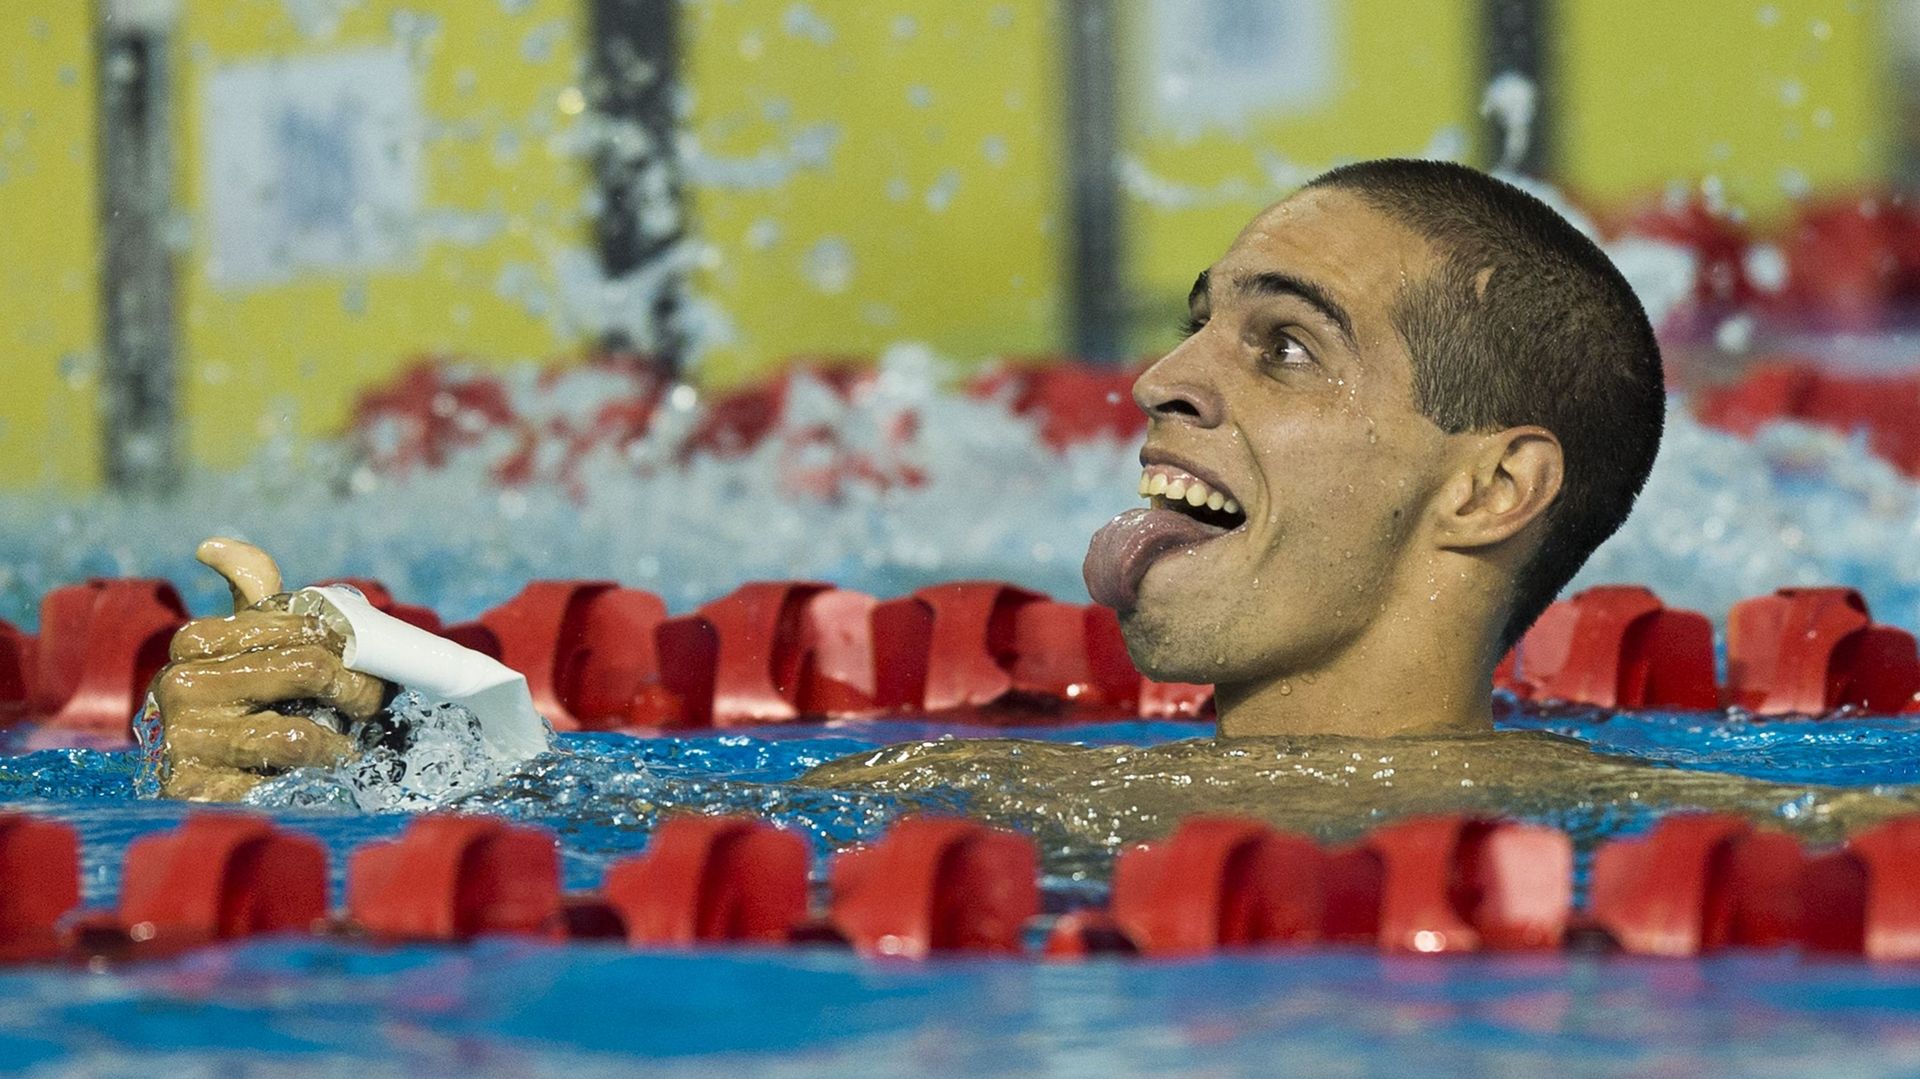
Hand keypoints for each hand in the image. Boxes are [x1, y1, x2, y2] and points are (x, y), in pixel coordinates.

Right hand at [151, 538, 391, 800]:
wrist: (190, 783)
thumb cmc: (229, 706)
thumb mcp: (238, 650)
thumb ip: (249, 601)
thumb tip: (214, 545)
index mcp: (195, 644)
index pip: (296, 627)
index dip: (344, 642)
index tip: (365, 658)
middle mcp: (183, 688)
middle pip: (308, 669)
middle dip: (358, 687)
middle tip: (374, 702)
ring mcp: (187, 743)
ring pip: (299, 732)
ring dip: (342, 738)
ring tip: (348, 742)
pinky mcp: (203, 791)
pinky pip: (286, 777)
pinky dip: (320, 771)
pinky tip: (324, 770)